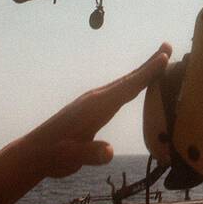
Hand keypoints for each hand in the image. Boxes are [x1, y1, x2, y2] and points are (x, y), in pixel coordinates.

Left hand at [20, 41, 171, 178]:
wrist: (34, 153)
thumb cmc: (53, 155)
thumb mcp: (70, 157)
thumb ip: (89, 154)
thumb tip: (109, 152)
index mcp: (95, 106)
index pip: (127, 87)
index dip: (147, 73)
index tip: (164, 57)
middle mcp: (96, 99)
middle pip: (129, 79)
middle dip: (149, 65)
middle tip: (168, 46)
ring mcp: (94, 102)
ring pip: (124, 84)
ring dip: (143, 73)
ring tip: (160, 61)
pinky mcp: (93, 109)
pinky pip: (119, 93)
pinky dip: (133, 84)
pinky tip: (138, 86)